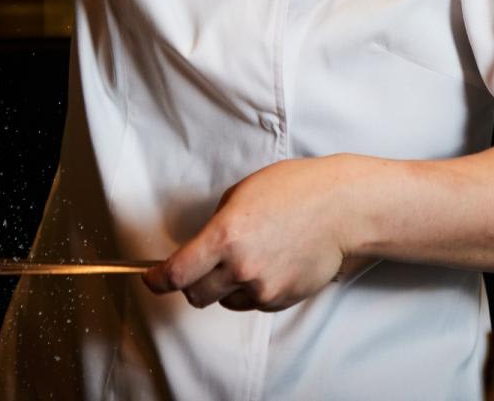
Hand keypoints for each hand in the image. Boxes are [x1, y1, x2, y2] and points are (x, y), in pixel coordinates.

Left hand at [143, 157, 355, 311]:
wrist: (342, 209)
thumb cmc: (295, 190)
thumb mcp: (241, 194)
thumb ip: (217, 225)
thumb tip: (200, 249)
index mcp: (225, 235)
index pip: (176, 274)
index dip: (156, 280)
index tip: (151, 278)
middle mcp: (241, 267)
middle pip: (195, 295)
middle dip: (191, 283)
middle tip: (199, 267)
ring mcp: (263, 288)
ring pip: (225, 300)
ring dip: (225, 286)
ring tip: (249, 256)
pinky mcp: (282, 300)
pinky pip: (253, 303)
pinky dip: (252, 290)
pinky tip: (270, 263)